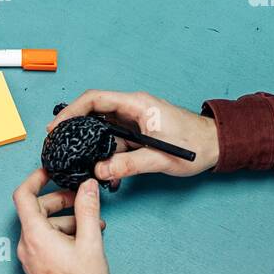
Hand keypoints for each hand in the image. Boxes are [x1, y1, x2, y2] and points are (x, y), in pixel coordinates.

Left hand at [14, 172, 109, 273]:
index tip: (50, 171)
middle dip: (61, 201)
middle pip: (37, 209)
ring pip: (43, 225)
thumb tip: (87, 186)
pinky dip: (61, 233)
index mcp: (35, 234)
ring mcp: (29, 256)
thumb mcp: (91, 242)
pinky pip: (44, 240)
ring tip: (92, 226)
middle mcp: (26, 244)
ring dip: (66, 219)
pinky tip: (83, 239)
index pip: (23, 195)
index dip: (35, 179)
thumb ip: (88, 210)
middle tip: (83, 200)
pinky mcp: (36, 265)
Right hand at [48, 90, 219, 185]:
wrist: (216, 145)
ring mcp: (134, 121)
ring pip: (102, 130)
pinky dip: (107, 155)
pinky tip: (107, 174)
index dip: (72, 111)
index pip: (95, 99)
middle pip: (93, 112)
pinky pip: (114, 141)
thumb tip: (100, 170)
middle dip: (74, 128)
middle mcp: (132, 109)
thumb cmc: (195, 145)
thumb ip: (129, 164)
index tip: (57, 127)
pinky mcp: (137, 133)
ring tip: (82, 164)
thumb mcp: (161, 158)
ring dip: (92, 147)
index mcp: (137, 105)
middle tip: (59, 145)